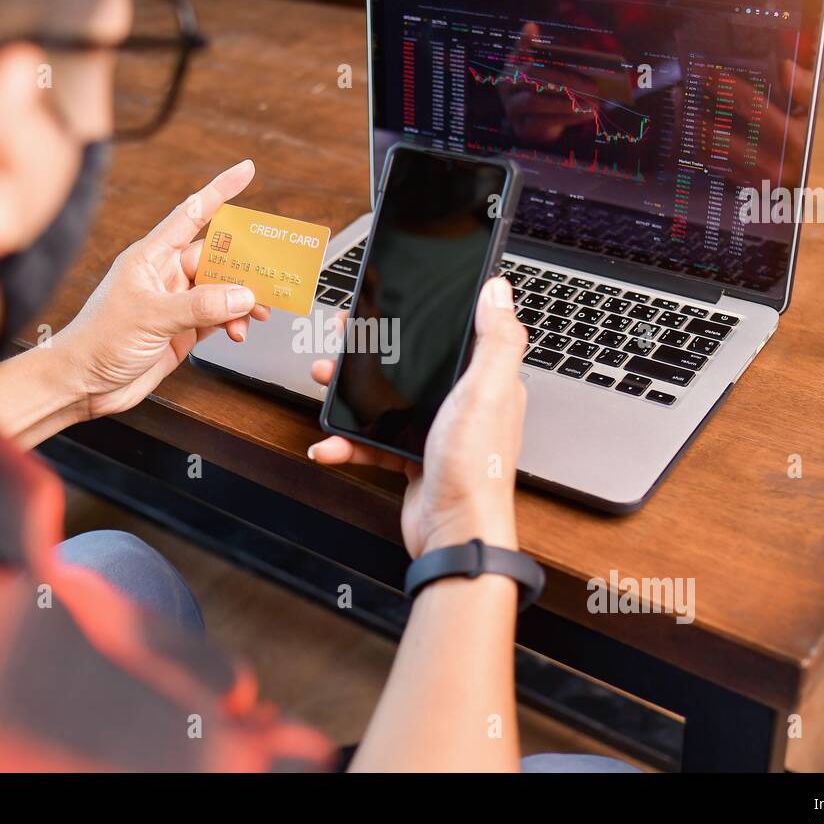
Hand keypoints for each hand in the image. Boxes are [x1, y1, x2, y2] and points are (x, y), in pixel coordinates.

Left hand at [52, 159, 269, 418]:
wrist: (82, 383)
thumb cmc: (98, 340)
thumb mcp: (153, 316)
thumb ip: (201, 305)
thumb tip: (243, 295)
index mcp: (151, 257)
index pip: (192, 214)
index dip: (220, 190)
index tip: (247, 171)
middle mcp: (165, 275)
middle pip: (217, 257)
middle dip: (245, 266)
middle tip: (272, 272)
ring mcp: (175, 303)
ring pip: (222, 290)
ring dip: (242, 300)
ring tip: (258, 312)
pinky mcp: (182, 330)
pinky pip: (219, 317)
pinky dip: (234, 322)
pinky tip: (239, 331)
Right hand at [307, 276, 527, 558]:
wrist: (454, 533)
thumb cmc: (475, 468)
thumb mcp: (487, 391)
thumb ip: (495, 338)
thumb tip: (498, 290)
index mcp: (486, 382)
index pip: (450, 336)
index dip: (419, 319)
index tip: (384, 306)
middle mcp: (462, 406)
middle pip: (409, 367)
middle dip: (369, 355)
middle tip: (340, 344)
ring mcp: (435, 434)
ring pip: (384, 402)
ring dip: (350, 395)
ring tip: (324, 385)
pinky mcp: (412, 460)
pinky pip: (372, 442)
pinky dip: (347, 443)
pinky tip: (329, 443)